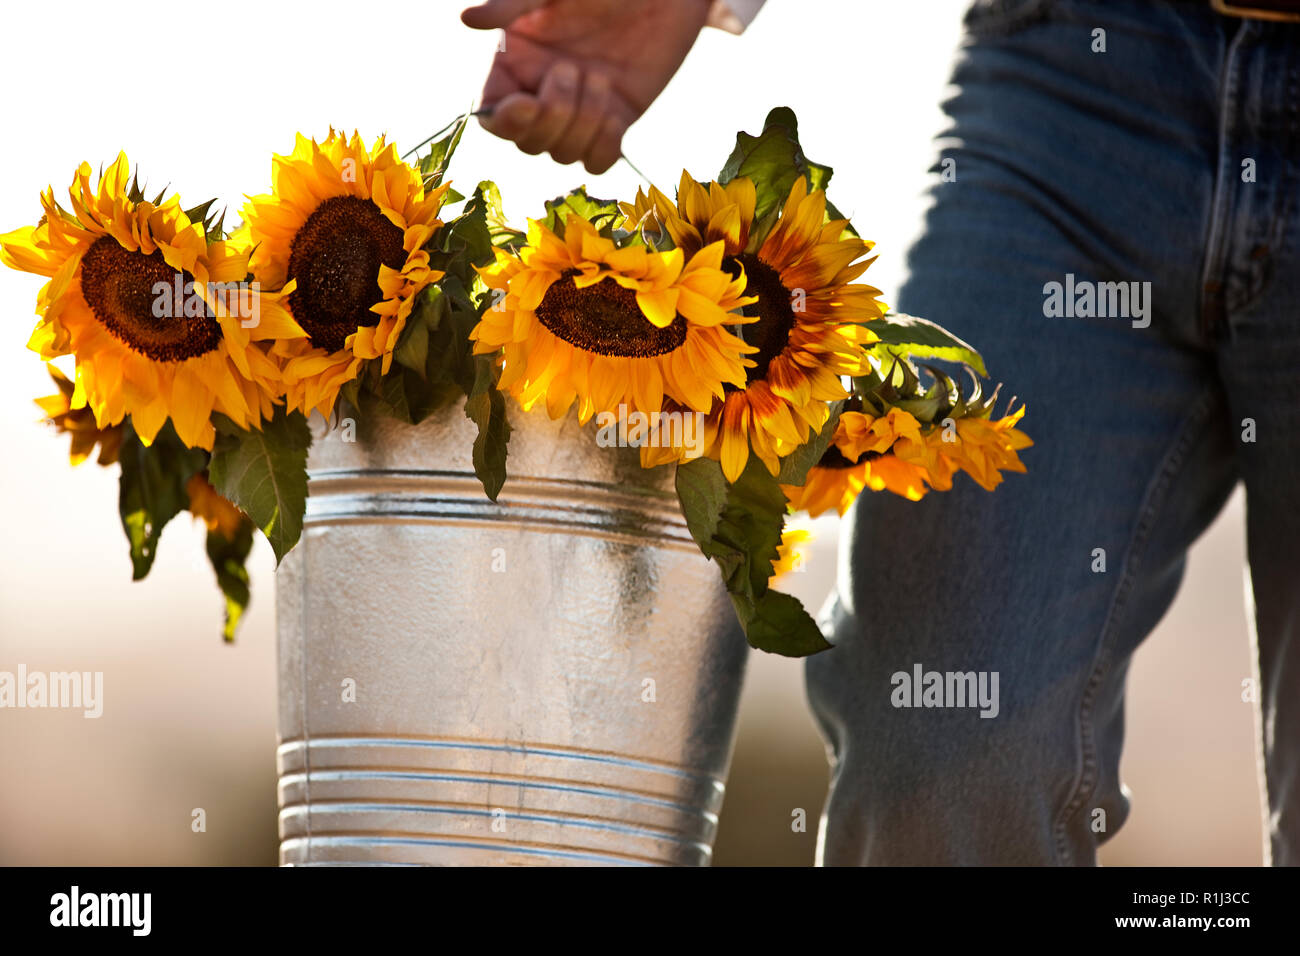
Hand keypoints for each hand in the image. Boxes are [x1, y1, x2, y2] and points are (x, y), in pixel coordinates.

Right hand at [461, 0, 711, 172]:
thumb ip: (510, 6)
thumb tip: (466, 19)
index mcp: (517, 66)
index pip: (494, 117)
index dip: (507, 122)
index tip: (526, 103)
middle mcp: (543, 94)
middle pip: (529, 143)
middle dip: (553, 115)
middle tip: (574, 68)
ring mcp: (579, 112)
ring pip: (564, 154)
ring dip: (584, 122)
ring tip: (602, 76)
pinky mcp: (614, 123)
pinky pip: (597, 163)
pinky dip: (605, 147)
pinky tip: (616, 114)